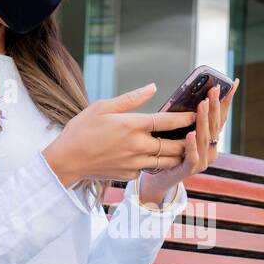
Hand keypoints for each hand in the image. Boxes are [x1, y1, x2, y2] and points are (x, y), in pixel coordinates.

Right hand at [42, 83, 195, 184]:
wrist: (66, 160)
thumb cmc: (81, 130)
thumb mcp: (102, 107)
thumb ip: (131, 99)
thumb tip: (153, 88)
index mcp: (132, 125)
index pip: (167, 122)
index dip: (185, 118)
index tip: (197, 113)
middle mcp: (137, 146)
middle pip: (174, 145)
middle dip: (188, 140)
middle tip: (196, 133)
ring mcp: (134, 163)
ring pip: (166, 161)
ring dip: (177, 154)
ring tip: (185, 146)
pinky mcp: (129, 175)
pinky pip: (149, 169)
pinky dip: (156, 163)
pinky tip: (159, 157)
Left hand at [138, 79, 238, 205]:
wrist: (157, 179)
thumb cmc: (169, 152)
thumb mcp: (180, 131)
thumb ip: (187, 117)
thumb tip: (191, 93)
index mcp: (210, 139)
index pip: (221, 117)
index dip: (226, 101)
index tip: (233, 83)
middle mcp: (210, 150)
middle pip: (214, 125)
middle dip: (215, 106)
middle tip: (214, 89)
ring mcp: (202, 161)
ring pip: (205, 138)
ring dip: (204, 120)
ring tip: (203, 105)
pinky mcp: (189, 171)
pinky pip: (192, 157)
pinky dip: (192, 145)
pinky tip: (191, 134)